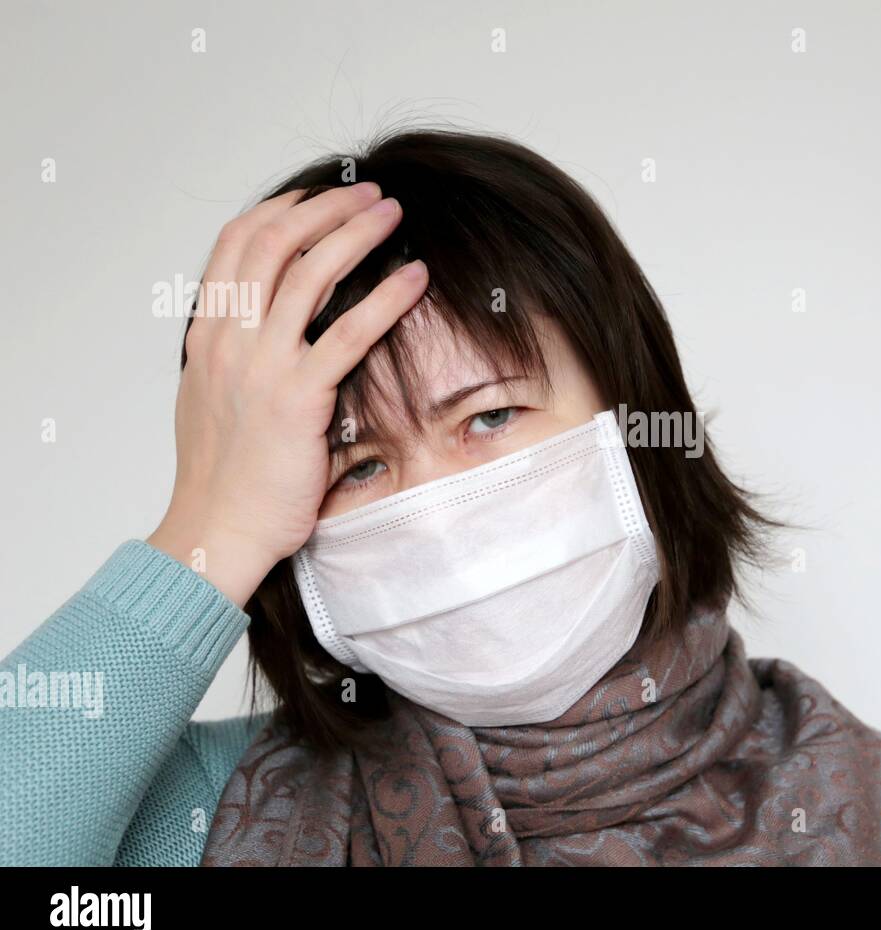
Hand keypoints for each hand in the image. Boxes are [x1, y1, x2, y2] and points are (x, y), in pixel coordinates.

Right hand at [147, 182, 428, 606]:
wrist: (218, 528)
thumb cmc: (224, 474)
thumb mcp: (213, 398)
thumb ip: (233, 355)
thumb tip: (261, 328)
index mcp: (209, 334)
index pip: (237, 244)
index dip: (282, 208)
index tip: (319, 196)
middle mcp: (229, 339)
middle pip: (274, 242)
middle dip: (324, 207)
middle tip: (367, 193)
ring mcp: (261, 366)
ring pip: (309, 273)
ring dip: (354, 234)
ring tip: (392, 214)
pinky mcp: (299, 398)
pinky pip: (348, 334)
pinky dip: (385, 298)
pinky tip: (415, 277)